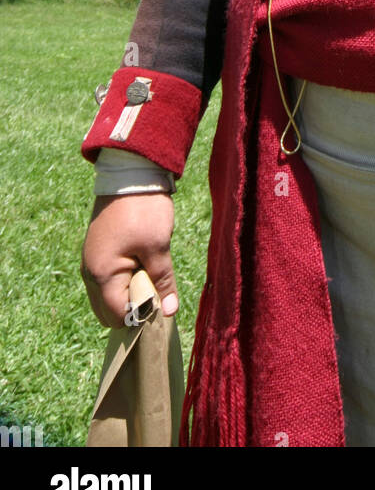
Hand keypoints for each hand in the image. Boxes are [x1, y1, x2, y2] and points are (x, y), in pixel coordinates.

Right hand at [80, 193, 177, 327]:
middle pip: (107, 311)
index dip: (139, 317)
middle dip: (132, 309)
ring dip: (129, 293)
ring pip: (107, 295)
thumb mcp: (158, 246)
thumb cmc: (144, 209)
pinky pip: (108, 279)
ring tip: (150, 274)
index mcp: (101, 274)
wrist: (131, 173)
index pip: (116, 316)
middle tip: (156, 290)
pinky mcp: (97, 252)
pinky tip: (142, 265)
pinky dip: (124, 280)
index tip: (160, 303)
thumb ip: (163, 281)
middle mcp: (90, 272)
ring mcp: (91, 262)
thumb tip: (169, 312)